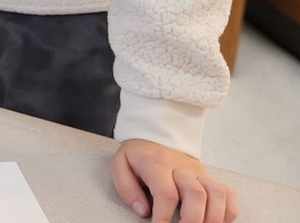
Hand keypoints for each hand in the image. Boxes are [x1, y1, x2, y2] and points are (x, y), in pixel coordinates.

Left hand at [111, 139, 238, 222]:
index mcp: (157, 165)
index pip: (166, 193)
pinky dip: (229, 211)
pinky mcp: (209, 177)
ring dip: (214, 217)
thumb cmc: (138, 156)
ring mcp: (199, 173)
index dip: (164, 216)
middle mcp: (182, 169)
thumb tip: (143, 211)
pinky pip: (228, 193)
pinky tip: (219, 221)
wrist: (155, 136)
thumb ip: (127, 189)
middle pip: (196, 195)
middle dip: (193, 220)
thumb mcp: (120, 165)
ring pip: (217, 194)